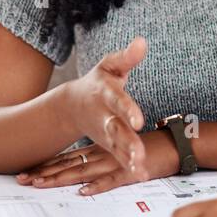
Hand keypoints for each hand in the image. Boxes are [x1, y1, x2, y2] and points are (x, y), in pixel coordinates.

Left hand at [17, 128, 180, 194]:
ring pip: (83, 172)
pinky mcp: (131, 172)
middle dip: (44, 174)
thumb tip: (78, 176)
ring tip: (41, 184)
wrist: (171, 145)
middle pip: (68, 166)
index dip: (45, 167)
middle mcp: (101, 155)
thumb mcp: (116, 153)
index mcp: (97, 150)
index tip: (25, 174)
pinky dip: (98, 185)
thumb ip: (98, 161)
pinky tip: (84, 191)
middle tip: (22, 180)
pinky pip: (113, 180)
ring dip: (61, 178)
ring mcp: (114, 163)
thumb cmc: (143, 150)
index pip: (66, 160)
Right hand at [55, 36, 148, 173]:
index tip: (138, 121)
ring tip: (139, 166)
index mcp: (106, 94)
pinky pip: (118, 156)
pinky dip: (128, 166)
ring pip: (116, 146)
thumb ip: (127, 57)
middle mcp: (105, 115)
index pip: (118, 101)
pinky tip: (141, 174)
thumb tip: (142, 42)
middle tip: (138, 152)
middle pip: (116, 129)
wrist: (73, 104)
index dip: (127, 110)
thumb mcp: (110, 65)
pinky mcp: (108, 144)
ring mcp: (105, 132)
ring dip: (127, 157)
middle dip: (127, 141)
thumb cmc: (98, 82)